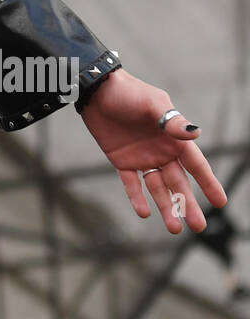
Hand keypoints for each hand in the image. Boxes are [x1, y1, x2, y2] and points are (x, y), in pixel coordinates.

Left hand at [77, 68, 226, 232]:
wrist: (96, 90)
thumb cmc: (129, 92)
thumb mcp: (152, 104)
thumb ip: (171, 122)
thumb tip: (195, 134)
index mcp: (174, 138)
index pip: (196, 164)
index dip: (208, 183)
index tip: (221, 202)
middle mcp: (162, 151)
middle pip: (179, 183)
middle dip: (189, 204)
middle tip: (199, 227)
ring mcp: (143, 158)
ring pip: (158, 188)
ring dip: (166, 207)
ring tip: (175, 228)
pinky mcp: (122, 161)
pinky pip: (132, 184)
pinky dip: (137, 198)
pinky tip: (144, 213)